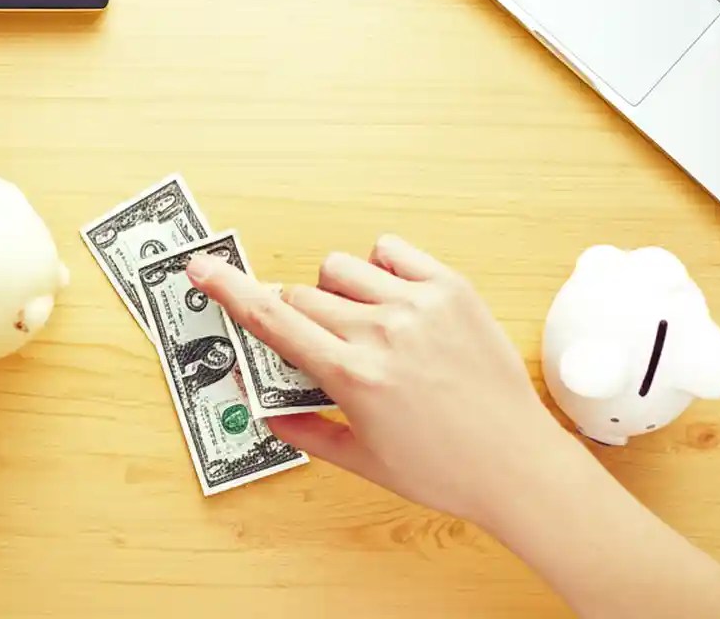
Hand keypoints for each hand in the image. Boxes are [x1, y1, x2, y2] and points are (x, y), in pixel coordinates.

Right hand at [186, 235, 568, 525]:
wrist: (518, 463)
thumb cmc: (444, 470)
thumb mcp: (363, 462)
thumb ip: (305, 431)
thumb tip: (267, 412)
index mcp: (351, 375)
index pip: (272, 319)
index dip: (229, 290)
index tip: (202, 268)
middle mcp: (380, 331)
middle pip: (301, 294)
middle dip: (296, 317)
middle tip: (322, 348)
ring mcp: (418, 304)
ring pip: (340, 267)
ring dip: (334, 291)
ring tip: (363, 325)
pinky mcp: (452, 288)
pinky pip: (391, 250)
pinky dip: (379, 267)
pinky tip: (392, 299)